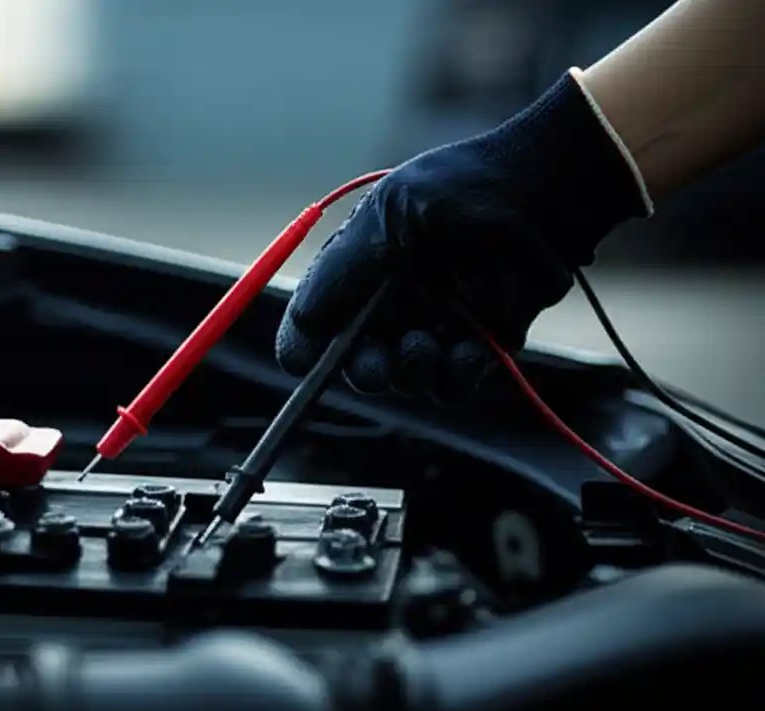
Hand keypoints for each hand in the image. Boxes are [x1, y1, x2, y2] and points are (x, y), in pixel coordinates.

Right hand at [277, 72, 649, 400]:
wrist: (547, 191)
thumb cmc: (466, 188)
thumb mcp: (392, 215)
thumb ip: (343, 272)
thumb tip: (301, 327)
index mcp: (361, 269)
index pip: (316, 320)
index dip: (304, 344)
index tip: (304, 360)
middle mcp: (393, 302)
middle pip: (358, 362)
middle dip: (363, 371)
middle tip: (376, 366)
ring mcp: (437, 325)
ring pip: (406, 380)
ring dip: (411, 372)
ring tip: (430, 343)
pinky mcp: (481, 345)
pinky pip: (454, 384)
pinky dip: (456, 377)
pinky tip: (470, 350)